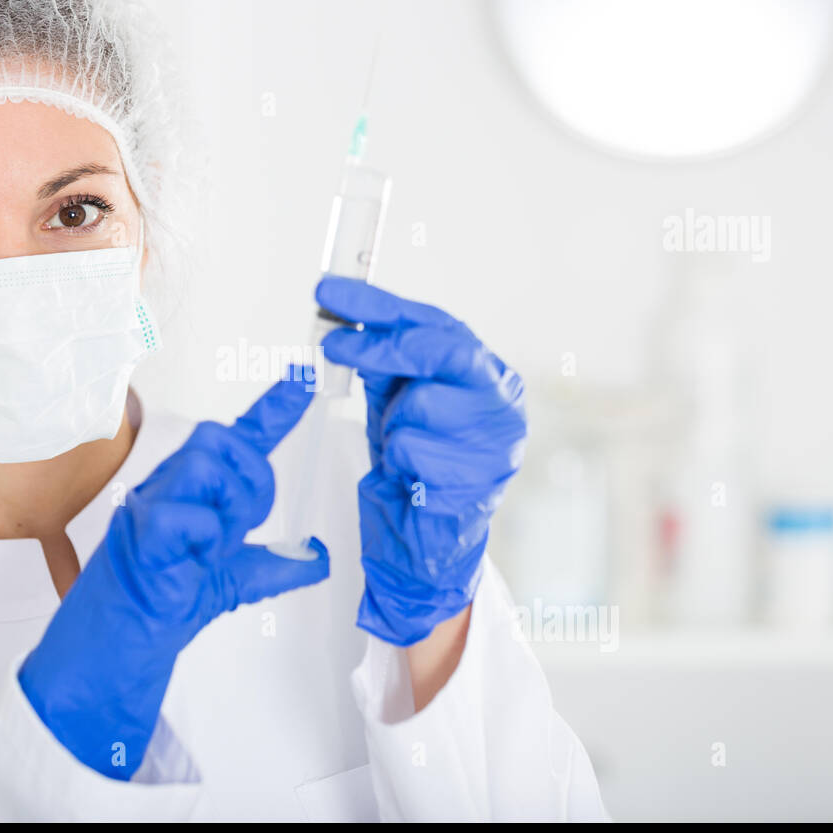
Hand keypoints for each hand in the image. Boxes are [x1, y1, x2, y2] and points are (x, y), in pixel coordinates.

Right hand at [18, 374, 328, 779]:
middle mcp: (172, 483)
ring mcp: (152, 500)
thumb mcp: (235, 579)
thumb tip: (316, 558)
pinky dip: (205, 539)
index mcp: (195, 488)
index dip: (276, 404)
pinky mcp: (142, 527)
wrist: (125, 643)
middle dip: (252, 483)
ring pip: (207, 466)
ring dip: (227, 511)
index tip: (304, 375)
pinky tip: (191, 561)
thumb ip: (276, 565)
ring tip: (210, 547)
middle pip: (223, 440)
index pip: (240, 435)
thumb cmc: (164, 601)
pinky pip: (190, 514)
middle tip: (241, 528)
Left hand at [317, 276, 525, 647]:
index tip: (329, 291)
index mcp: (488, 374)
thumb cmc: (414, 465)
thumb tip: (343, 315)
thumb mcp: (394, 399)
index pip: (435, 323)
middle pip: (438, 349)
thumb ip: (383, 359)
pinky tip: (411, 478)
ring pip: (419, 402)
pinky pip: (410, 449)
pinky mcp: (478, 482)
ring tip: (402, 448)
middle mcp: (503, 402)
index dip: (379, 304)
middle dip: (378, 347)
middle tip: (332, 346)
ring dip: (392, 423)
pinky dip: (397, 462)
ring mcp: (497, 441)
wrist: (421, 541)